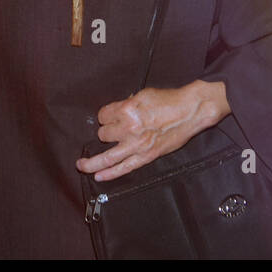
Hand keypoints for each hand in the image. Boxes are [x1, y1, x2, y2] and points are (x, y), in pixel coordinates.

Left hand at [76, 80, 228, 182]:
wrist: (189, 111)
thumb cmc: (169, 101)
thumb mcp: (142, 95)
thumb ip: (126, 104)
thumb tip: (116, 111)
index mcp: (127, 109)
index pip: (103, 115)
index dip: (105, 116)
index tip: (108, 117)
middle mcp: (129, 127)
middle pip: (103, 134)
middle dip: (105, 132)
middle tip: (111, 132)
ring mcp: (137, 144)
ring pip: (106, 156)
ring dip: (92, 162)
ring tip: (82, 165)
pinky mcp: (146, 156)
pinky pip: (123, 168)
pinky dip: (109, 174)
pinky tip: (98, 176)